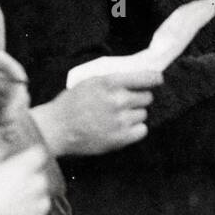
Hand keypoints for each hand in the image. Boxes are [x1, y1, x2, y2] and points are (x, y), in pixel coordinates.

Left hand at [0, 51, 28, 147]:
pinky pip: (9, 119)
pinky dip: (13, 128)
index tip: (21, 80)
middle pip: (12, 83)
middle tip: (9, 119)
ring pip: (15, 101)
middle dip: (17, 100)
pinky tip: (9, 137)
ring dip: (18, 115)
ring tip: (8, 132)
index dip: (12, 66)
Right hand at [0, 145, 51, 214]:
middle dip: (29, 184)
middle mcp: (37, 183)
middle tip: (10, 191)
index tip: (22, 165)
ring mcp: (41, 204)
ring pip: (42, 200)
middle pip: (40, 178)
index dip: (30, 159)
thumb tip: (5, 149)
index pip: (39, 154)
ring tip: (10, 209)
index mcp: (24, 166)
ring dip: (31, 203)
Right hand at [32, 69, 162, 156]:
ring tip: (117, 117)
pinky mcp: (120, 138)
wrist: (56, 128)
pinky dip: (135, 129)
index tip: (158, 80)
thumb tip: (139, 76)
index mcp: (110, 82)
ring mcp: (120, 120)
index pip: (146, 78)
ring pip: (144, 114)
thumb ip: (114, 79)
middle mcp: (118, 100)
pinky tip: (121, 128)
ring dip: (134, 115)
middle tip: (125, 103)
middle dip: (139, 99)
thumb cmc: (71, 103)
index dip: (154, 79)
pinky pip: (142, 130)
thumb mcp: (90, 82)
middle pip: (147, 97)